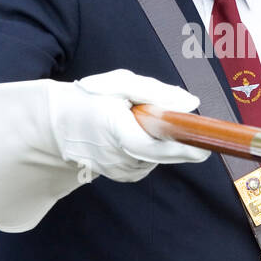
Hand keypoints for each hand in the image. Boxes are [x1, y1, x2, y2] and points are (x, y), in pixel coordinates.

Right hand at [49, 70, 210, 182]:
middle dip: (175, 141)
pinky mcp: (120, 176)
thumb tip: (191, 104)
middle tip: (181, 128)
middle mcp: (112, 155)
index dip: (179, 148)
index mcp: (111, 127)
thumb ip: (157, 92)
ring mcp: (115, 170)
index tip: (202, 146)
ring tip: (138, 125)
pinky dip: (149, 151)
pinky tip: (133, 137)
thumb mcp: (122, 84)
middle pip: (159, 154)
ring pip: (155, 159)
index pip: (150, 145)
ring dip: (158, 143)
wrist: (58, 124)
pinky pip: (147, 164)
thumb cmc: (92, 98)